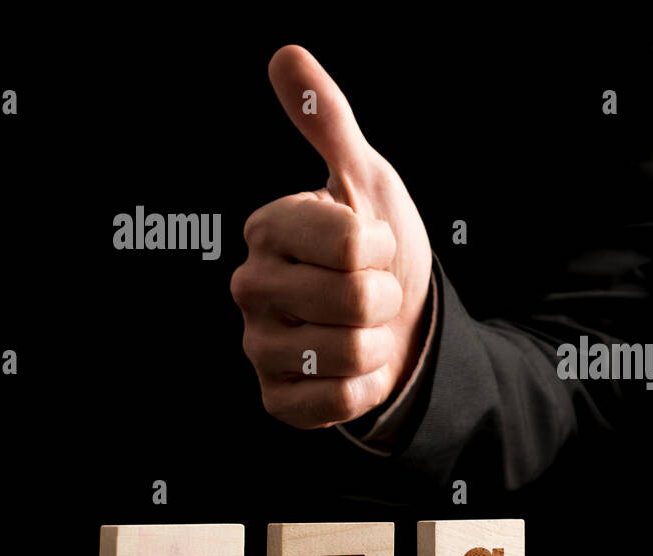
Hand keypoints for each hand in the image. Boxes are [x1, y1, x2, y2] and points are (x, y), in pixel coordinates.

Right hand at [231, 45, 431, 428]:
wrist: (400, 326)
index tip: (372, 245)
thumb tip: (288, 56)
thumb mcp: (364, 180)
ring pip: (349, 352)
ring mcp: (258, 346)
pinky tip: (354, 368)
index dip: (383, 248)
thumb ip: (329, 122)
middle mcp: (251, 287)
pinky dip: (363, 387)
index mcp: (269, 229)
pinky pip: (335, 402)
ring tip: (364, 329)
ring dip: (377, 343)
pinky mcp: (276, 399)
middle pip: (357, 299)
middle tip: (372, 291)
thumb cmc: (380, 251)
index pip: (352, 242)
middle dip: (386, 296)